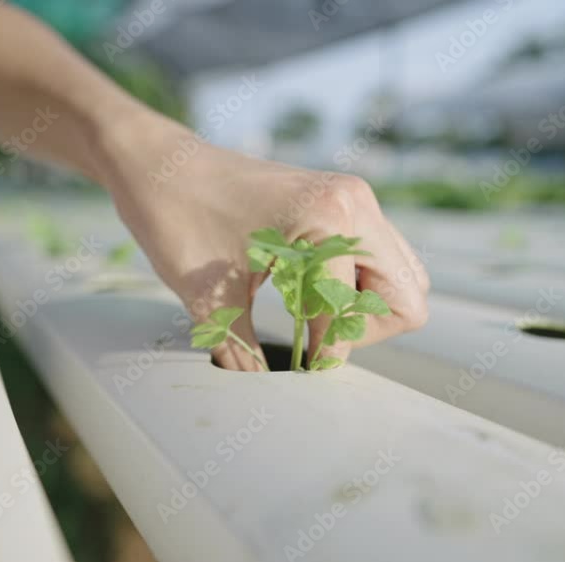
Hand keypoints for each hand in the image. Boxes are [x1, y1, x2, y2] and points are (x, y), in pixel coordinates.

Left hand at [97, 114, 429, 370]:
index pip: (355, 313)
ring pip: (401, 277)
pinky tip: (307, 291)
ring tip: (308, 314)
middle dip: (361, 329)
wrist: (157, 163)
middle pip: (407, 298)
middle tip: (310, 337)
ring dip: (363, 307)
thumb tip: (263, 394)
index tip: (294, 366)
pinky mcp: (343, 203)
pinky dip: (356, 284)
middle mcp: (356, 204)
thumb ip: (243, 352)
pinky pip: (380, 257)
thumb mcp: (210, 299)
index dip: (324, 352)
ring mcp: (354, 199)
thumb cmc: (176, 218)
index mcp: (330, 219)